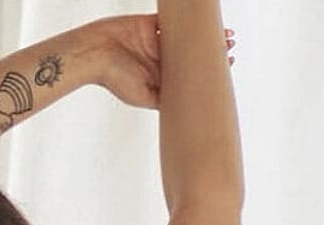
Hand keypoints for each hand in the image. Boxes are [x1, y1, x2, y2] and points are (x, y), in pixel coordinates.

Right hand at [82, 14, 235, 109]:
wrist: (92, 53)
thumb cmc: (113, 78)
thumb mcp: (143, 97)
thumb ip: (165, 100)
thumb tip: (190, 108)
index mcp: (160, 79)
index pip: (191, 75)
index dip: (210, 71)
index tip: (228, 65)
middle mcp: (160, 61)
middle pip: (192, 55)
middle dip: (212, 51)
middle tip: (231, 47)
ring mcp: (155, 42)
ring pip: (186, 37)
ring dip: (204, 35)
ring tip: (225, 33)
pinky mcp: (148, 24)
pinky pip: (170, 19)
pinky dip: (185, 17)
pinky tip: (201, 18)